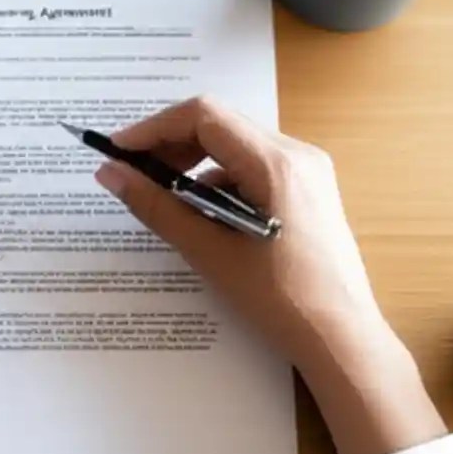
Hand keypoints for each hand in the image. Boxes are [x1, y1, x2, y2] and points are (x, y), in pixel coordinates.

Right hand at [95, 97, 444, 453]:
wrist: (341, 338)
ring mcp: (308, 171)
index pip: (204, 116)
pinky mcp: (309, 190)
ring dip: (194, 164)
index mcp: (276, 163)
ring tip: (165, 200)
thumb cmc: (280, 300)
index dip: (154, 128)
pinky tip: (204, 217)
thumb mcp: (210, 252)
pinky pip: (254, 168)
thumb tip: (111, 174)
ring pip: (236, 146)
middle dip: (171, 144)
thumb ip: (157, 206)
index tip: (118, 153)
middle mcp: (297, 154)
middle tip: (134, 175)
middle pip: (220, 125)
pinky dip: (220, 181)